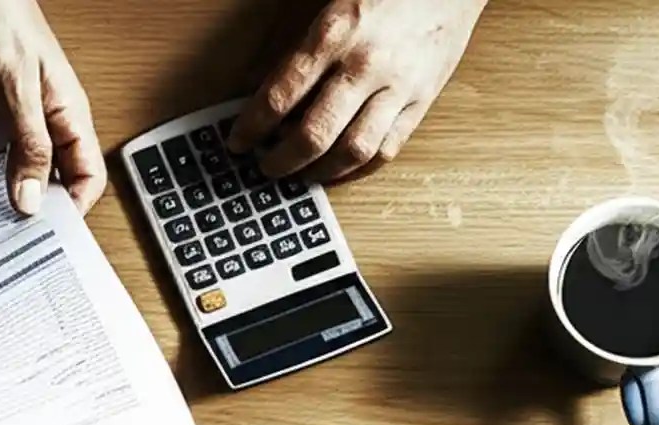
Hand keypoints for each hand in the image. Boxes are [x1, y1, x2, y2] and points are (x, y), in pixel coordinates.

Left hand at [0, 0, 105, 214]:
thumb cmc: (3, 22)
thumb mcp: (17, 90)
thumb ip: (29, 145)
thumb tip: (32, 198)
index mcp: (72, 116)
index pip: (89, 177)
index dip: (74, 206)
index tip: (49, 230)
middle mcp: (56, 124)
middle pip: (63, 180)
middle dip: (47, 208)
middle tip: (20, 234)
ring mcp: (31, 122)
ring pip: (37, 173)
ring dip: (23, 195)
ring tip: (3, 220)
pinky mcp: (6, 118)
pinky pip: (13, 158)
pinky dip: (3, 177)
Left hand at [229, 0, 486, 181]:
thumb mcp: (328, 7)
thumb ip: (291, 48)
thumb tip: (255, 88)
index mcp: (333, 33)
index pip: (279, 96)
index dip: (251, 127)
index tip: (237, 142)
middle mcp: (365, 64)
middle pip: (314, 134)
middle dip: (281, 161)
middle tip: (265, 167)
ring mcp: (397, 86)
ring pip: (352, 151)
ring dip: (319, 173)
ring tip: (299, 174)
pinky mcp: (422, 101)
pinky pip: (386, 150)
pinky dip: (356, 169)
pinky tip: (337, 170)